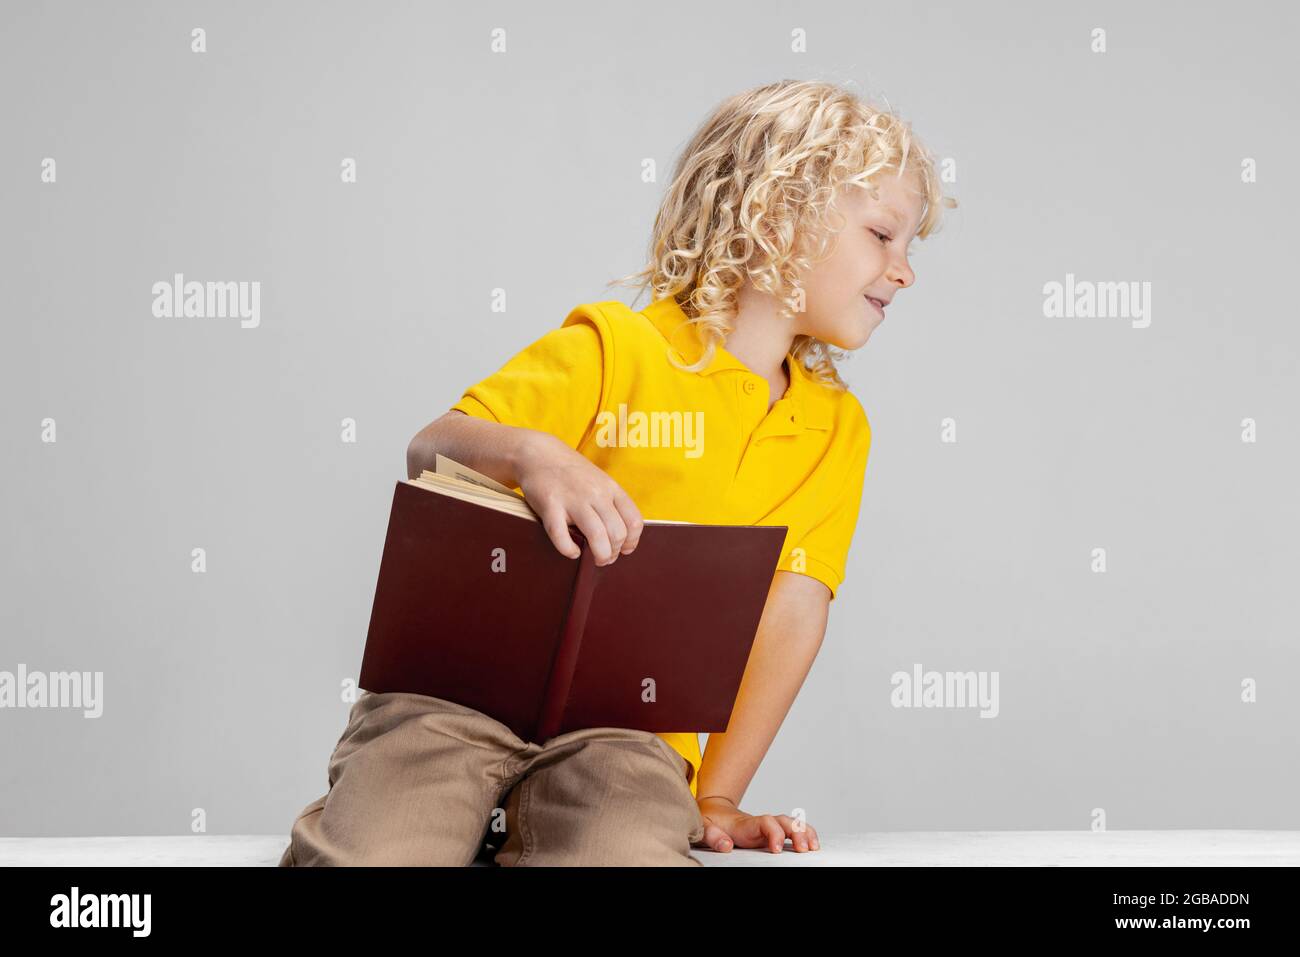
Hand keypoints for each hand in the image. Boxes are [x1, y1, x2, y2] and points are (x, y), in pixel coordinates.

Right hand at [515, 431, 643, 565]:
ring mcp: (572, 499)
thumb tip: (622, 535)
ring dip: (599, 556)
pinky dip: (570, 550)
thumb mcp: (599, 480)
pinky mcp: (550, 506)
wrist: (538, 453)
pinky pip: (562, 537)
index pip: (633, 521)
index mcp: (610, 488)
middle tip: (606, 557)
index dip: (632, 541)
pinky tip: (572, 551)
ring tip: (594, 560)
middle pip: (617, 532)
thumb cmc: (570, 472)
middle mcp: (595, 493)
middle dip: (614, 552)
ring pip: (597, 536)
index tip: (625, 549)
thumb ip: (611, 502)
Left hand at [694, 796, 820, 853]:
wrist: (714, 811)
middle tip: (803, 849)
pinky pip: (792, 830)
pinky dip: (804, 833)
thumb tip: (726, 846)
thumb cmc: (710, 821)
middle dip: (796, 832)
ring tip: (813, 847)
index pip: (765, 822)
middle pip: (784, 821)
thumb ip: (713, 836)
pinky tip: (812, 843)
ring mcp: (768, 827)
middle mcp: (761, 823)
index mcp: (745, 824)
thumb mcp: (704, 827)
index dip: (774, 833)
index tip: (776, 850)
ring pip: (791, 824)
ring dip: (804, 832)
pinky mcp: (772, 833)